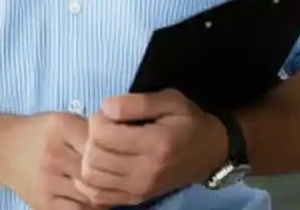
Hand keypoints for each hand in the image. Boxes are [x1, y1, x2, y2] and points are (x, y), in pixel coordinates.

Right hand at [0, 112, 111, 208]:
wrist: (2, 149)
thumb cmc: (40, 133)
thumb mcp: (62, 121)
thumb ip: (91, 131)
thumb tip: (125, 145)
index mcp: (61, 128)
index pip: (103, 144)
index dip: (116, 153)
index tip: (121, 156)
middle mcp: (53, 154)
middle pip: (99, 172)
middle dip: (114, 178)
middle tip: (122, 178)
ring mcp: (47, 180)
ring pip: (92, 195)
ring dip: (105, 195)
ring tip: (110, 190)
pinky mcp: (43, 202)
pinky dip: (91, 208)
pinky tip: (93, 200)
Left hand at [72, 90, 227, 206]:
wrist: (210, 153)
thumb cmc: (188, 121)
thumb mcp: (170, 100)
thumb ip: (137, 102)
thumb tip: (105, 107)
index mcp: (155, 144)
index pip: (102, 135)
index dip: (97, 119)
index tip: (109, 114)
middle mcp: (146, 171)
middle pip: (93, 156)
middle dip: (91, 137)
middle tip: (104, 128)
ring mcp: (140, 189)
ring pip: (91, 176)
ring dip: (89, 157)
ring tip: (102, 145)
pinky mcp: (136, 199)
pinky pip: (98, 195)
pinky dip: (90, 180)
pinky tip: (99, 164)